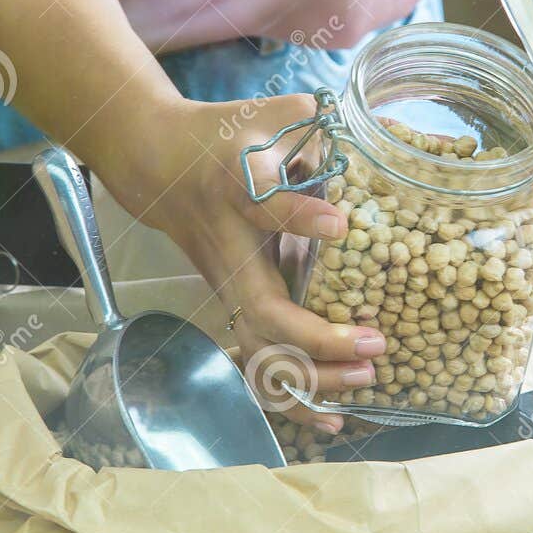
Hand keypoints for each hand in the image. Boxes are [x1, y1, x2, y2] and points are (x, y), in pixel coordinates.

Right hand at [97, 95, 381, 432]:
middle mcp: (231, 249)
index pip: (263, 206)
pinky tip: (334, 419)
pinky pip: (260, 364)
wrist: (157, 166)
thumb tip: (342, 117)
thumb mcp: (258, 114)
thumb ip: (302, 116)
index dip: (299, 215)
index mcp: (237, 194)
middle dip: (318, 335)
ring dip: (311, 375)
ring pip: (261, 347)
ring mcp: (229, 286)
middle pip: (263, 307)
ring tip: (365, 380)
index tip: (340, 222)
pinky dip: (294, 398)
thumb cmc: (219, 139)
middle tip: (374, 343)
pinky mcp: (234, 307)